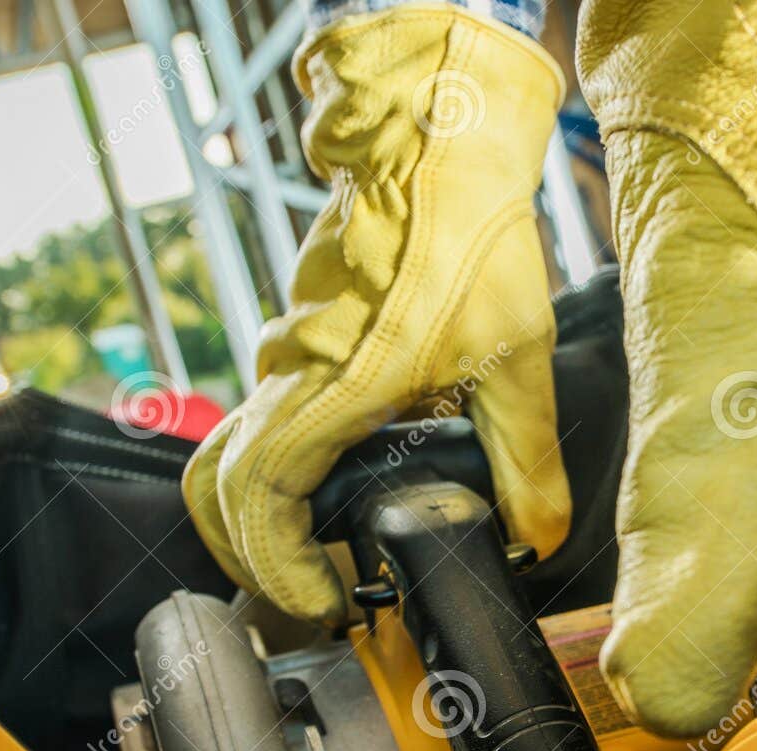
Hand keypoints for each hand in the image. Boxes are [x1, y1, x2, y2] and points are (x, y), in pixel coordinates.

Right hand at [185, 6, 570, 625]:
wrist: (432, 144)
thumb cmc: (467, 234)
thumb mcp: (515, 356)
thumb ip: (527, 458)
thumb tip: (539, 539)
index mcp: (332, 386)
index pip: (260, 497)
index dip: (277, 564)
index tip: (322, 600)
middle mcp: (288, 374)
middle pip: (217, 489)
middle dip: (251, 558)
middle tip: (314, 596)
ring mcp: (284, 355)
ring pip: (229, 454)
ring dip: (260, 519)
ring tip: (324, 558)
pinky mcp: (297, 343)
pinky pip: (258, 421)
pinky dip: (274, 475)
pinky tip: (339, 492)